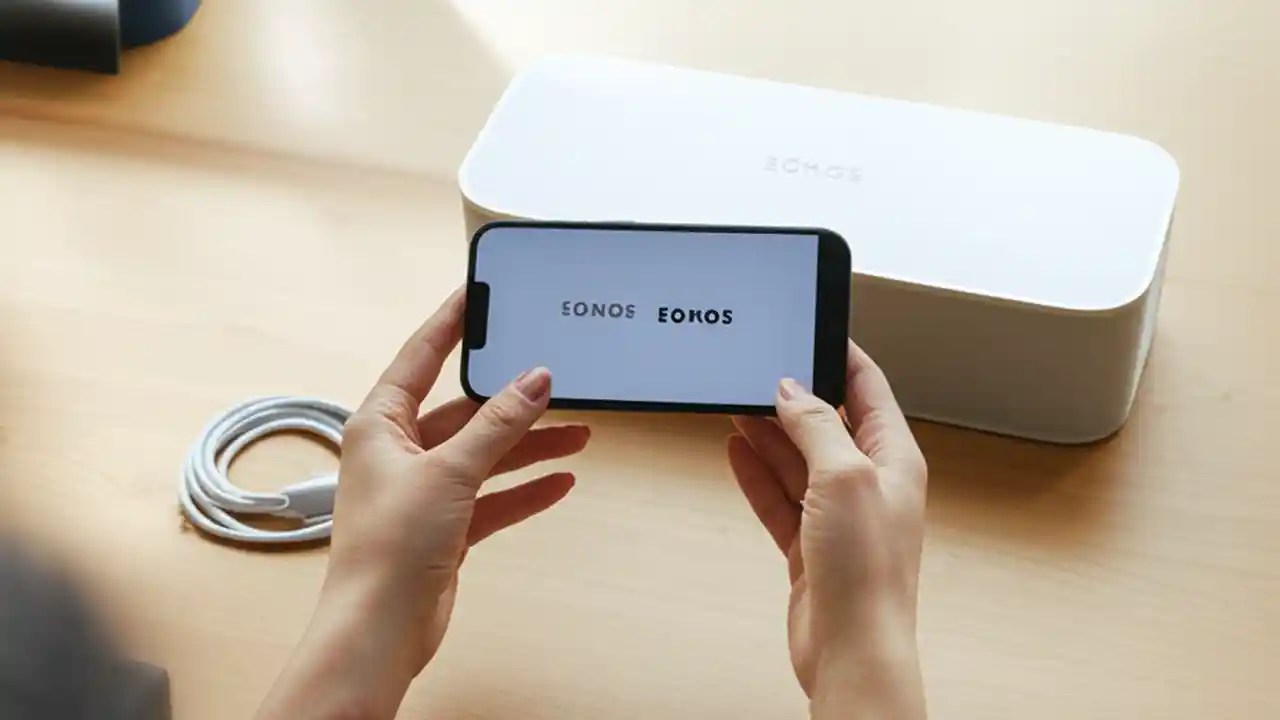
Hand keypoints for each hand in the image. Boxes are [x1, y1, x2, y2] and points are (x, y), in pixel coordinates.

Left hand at [258, 289, 588, 719]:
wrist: (381, 630)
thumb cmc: (387, 550)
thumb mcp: (450, 471)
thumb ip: (497, 424)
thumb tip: (533, 381)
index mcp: (380, 425)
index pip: (419, 358)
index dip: (449, 324)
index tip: (476, 293)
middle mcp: (398, 453)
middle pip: (464, 412)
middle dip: (513, 402)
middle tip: (554, 378)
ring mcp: (423, 491)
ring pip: (485, 455)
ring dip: (529, 447)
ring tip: (577, 435)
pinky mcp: (444, 527)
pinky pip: (492, 497)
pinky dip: (524, 489)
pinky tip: (560, 481)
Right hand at [728, 341, 926, 718]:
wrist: (851, 649)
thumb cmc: (865, 570)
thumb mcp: (843, 476)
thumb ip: (816, 426)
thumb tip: (792, 389)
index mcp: (895, 459)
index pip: (868, 388)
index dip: (839, 355)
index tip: (810, 327)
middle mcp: (869, 483)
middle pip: (826, 422)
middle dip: (789, 395)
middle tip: (753, 369)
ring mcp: (838, 514)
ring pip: (797, 459)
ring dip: (766, 432)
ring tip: (733, 403)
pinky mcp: (809, 544)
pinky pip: (779, 496)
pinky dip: (756, 473)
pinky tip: (735, 451)